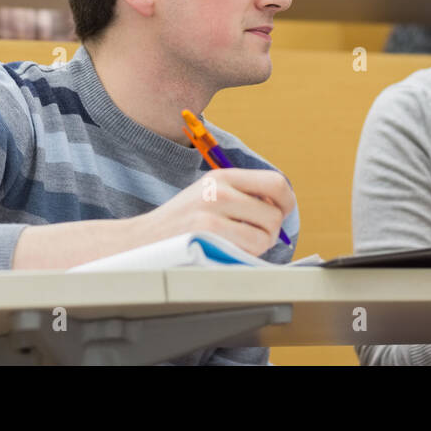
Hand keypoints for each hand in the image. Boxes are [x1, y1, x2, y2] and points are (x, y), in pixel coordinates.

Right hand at [134, 168, 294, 256]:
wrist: (143, 239)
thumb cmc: (182, 221)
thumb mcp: (209, 193)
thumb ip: (242, 194)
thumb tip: (283, 206)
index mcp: (223, 176)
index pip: (275, 182)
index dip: (287, 201)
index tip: (282, 213)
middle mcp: (219, 189)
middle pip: (275, 212)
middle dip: (272, 230)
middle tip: (255, 236)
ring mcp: (213, 211)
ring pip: (266, 234)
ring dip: (259, 245)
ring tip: (238, 244)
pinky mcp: (209, 234)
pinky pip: (250, 248)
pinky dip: (247, 255)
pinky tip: (229, 251)